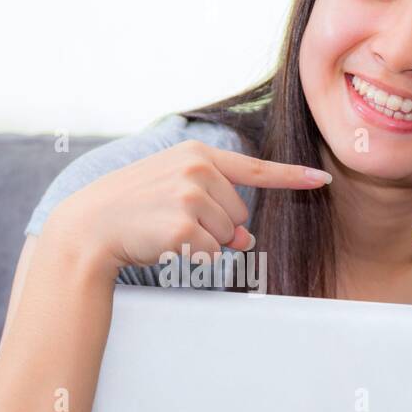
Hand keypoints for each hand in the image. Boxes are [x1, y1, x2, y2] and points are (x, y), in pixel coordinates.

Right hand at [44, 139, 331, 274]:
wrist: (89, 226)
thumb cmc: (131, 209)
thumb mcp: (172, 192)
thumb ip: (214, 205)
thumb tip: (246, 241)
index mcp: (196, 154)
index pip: (255, 169)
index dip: (292, 178)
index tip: (322, 180)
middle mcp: (197, 170)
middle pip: (240, 215)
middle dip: (218, 227)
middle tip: (173, 221)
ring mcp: (190, 197)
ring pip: (227, 237)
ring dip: (203, 243)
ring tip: (164, 230)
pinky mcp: (183, 227)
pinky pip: (210, 254)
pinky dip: (192, 257)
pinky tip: (163, 244)